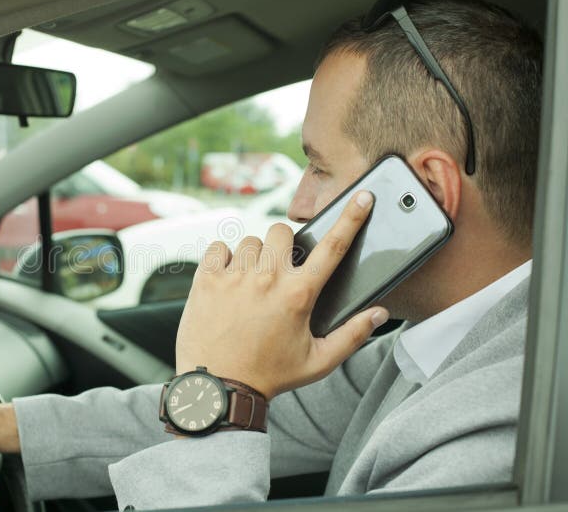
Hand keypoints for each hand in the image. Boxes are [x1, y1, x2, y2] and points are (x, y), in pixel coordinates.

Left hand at [175, 190, 388, 399]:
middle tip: (279, 269)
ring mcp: (235, 276)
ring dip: (254, 255)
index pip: (333, 247)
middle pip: (283, 231)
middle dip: (285, 244)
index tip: (362, 197)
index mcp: (299, 295)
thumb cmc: (269, 376)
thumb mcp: (318, 362)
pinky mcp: (206, 279)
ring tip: (250, 283)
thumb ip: (352, 336)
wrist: (218, 388)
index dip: (351, 218)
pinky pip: (219, 247)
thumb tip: (378, 313)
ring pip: (250, 240)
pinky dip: (224, 258)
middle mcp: (267, 279)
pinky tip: (227, 280)